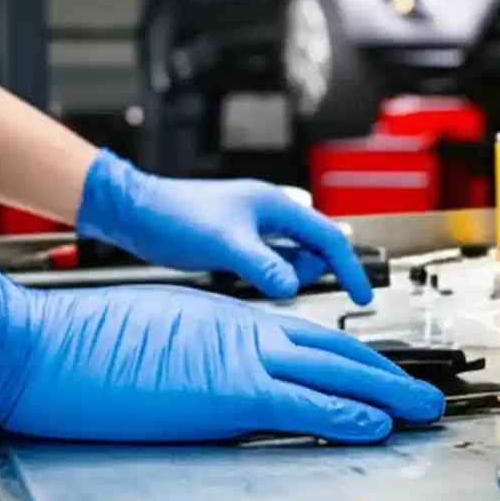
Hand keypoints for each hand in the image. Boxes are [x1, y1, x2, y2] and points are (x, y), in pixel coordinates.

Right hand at [0, 264, 443, 441]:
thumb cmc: (82, 342)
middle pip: (332, 350)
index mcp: (226, 321)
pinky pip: (304, 402)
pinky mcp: (228, 391)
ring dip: (384, 393)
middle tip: (420, 391)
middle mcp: (244, 332)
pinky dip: (347, 411)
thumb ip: (201, 352)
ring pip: (333, 371)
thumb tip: (224, 376)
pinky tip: (378, 422)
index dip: (348, 357)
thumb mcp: (156, 335)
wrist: (44, 342)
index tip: (376, 373)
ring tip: (421, 408)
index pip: (306, 339)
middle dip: (383, 373)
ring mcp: (239, 358)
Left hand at [76, 149, 371, 303]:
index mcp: (276, 207)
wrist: (135, 212)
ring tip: (262, 279)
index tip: (364, 293)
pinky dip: (272, 273)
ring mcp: (255, 227)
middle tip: (291, 287)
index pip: (329, 238)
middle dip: (312, 271)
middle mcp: (270, 213)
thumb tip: (290, 287)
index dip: (349, 267)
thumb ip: (262, 266)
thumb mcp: (225, 244)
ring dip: (289, 273)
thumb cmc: (175, 215)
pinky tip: (254, 280)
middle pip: (315, 247)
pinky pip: (271, 260)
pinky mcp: (238, 239)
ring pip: (293, 255)